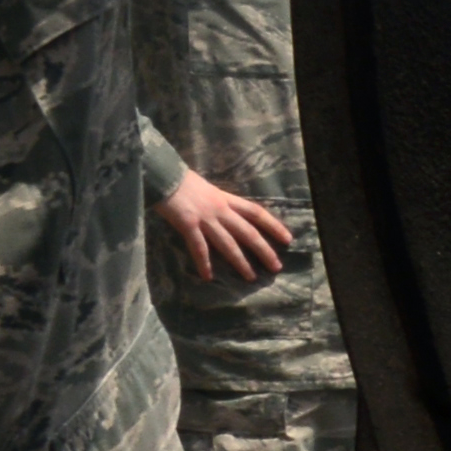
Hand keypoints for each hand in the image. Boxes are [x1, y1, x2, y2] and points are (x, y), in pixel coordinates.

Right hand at [158, 170, 291, 283]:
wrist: (162, 173)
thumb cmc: (181, 180)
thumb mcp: (207, 188)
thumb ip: (217, 201)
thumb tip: (224, 214)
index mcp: (226, 198)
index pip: (256, 213)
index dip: (274, 226)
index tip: (288, 239)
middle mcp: (220, 209)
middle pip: (248, 232)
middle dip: (264, 250)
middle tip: (276, 267)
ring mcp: (205, 218)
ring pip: (228, 243)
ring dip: (240, 262)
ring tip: (250, 277)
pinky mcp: (188, 224)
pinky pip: (199, 248)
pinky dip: (204, 263)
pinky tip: (208, 277)